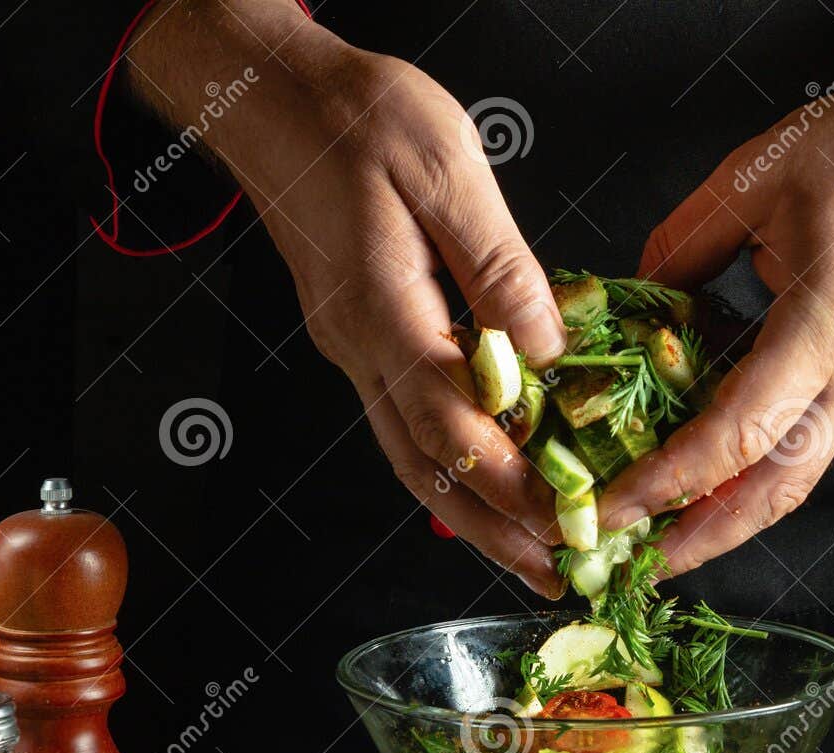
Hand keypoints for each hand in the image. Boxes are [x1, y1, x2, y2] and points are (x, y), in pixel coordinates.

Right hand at [128, 1, 567, 595]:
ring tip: (530, 555)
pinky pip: (405, 422)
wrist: (267, 95)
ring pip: (411, 456)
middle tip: (553, 576)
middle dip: (493, 531)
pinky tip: (489, 484)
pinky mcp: (358, 336)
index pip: (451, 424)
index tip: (566, 525)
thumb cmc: (354, 114)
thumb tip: (544, 349)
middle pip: (426, 468)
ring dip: (471, 515)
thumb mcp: (445, 167)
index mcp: (382, 311)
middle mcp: (359, 348)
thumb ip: (497, 266)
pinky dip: (450, 467)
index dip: (511, 484)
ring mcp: (352, 348)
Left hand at [598, 0, 833, 575]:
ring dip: (731, 512)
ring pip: (798, 472)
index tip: (611, 511)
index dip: (666, 484)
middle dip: (705, 541)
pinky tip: (713, 461)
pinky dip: (756, 462)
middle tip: (641, 567)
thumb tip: (641, 294)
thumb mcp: (759, 175)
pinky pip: (811, 434)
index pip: (735, 437)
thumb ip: (686, 243)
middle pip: (777, 492)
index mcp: (829, 328)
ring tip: (669, 530)